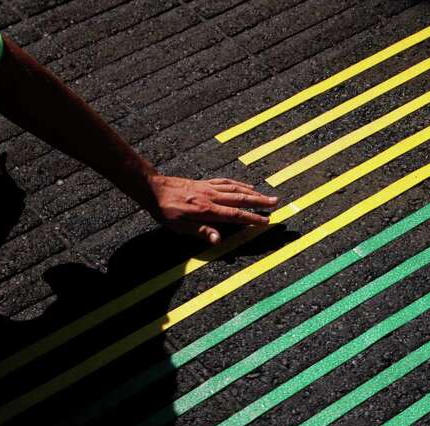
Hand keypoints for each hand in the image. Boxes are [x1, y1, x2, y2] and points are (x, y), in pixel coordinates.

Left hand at [145, 175, 278, 243]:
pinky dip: (239, 184)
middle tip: (276, 202)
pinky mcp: (205, 183)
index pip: (235, 215)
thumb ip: (201, 231)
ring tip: (267, 195)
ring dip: (254, 192)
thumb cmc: (165, 210)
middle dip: (260, 201)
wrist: (153, 188)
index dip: (252, 218)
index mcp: (207, 210)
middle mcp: (212, 197)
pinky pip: (226, 182)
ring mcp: (209, 188)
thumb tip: (218, 240)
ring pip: (236, 189)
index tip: (266, 221)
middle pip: (241, 198)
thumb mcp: (180, 226)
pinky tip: (247, 186)